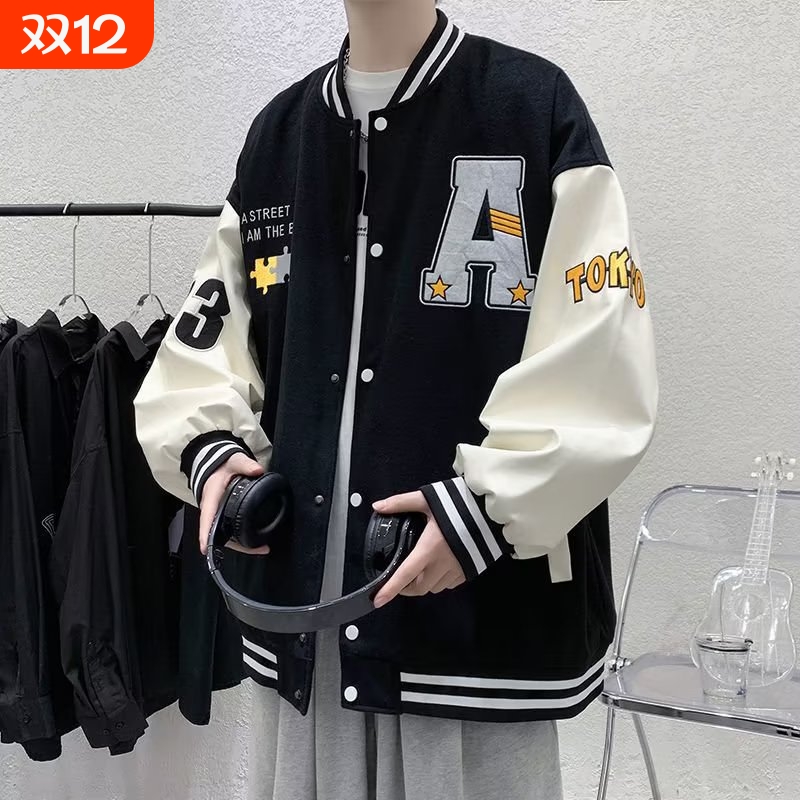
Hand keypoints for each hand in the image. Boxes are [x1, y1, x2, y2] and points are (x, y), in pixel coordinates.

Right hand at [198, 452, 267, 555]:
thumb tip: (257, 470)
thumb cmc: (223, 466)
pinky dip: (240, 539)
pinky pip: (229, 531)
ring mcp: (217, 516)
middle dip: (234, 545)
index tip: (207, 549)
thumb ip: (245, 465)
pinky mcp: (224, 517)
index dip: (206, 534)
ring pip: (224, 535)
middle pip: (217, 534)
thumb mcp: (234, 462)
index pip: (206, 519)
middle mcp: (212, 511)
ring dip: (240, 545)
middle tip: (257, 550)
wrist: (218, 465)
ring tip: (260, 549)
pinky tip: (254, 542)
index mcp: (211, 499)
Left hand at [372, 491, 465, 608]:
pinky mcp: (469, 571)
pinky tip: (439, 567)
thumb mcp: (425, 499)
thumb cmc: (456, 504)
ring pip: (435, 588)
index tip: (377, 601)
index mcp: (428, 548)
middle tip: (400, 577)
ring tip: (420, 570)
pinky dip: (440, 581)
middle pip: (419, 588)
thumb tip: (377, 506)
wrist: (490, 510)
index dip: (390, 589)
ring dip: (424, 584)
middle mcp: (442, 564)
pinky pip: (450, 584)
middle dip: (407, 587)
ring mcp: (457, 569)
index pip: (404, 575)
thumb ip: (400, 502)